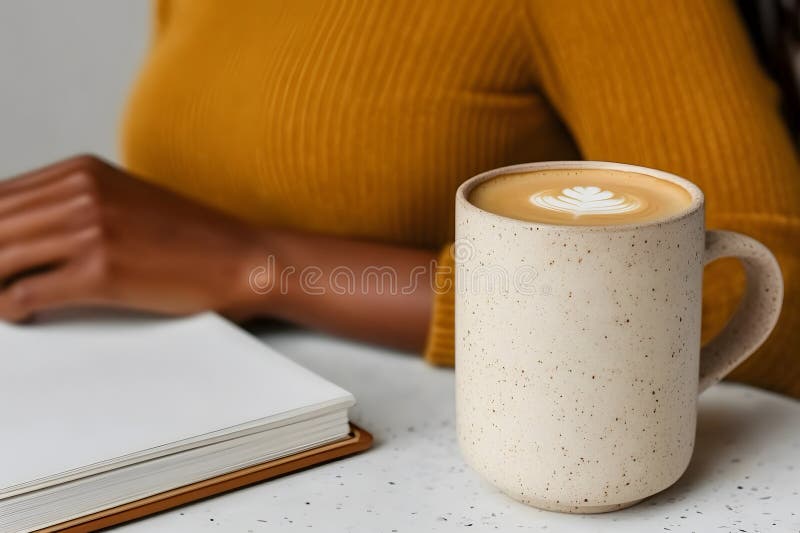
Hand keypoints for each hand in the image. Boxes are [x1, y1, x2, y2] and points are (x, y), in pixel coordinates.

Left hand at [0, 155, 263, 321]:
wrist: (242, 259)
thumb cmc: (191, 241)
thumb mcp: (125, 204)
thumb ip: (73, 209)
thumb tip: (20, 235)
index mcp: (82, 172)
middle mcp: (82, 193)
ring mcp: (91, 230)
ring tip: (4, 300)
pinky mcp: (102, 271)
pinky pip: (23, 294)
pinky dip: (12, 309)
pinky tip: (26, 312)